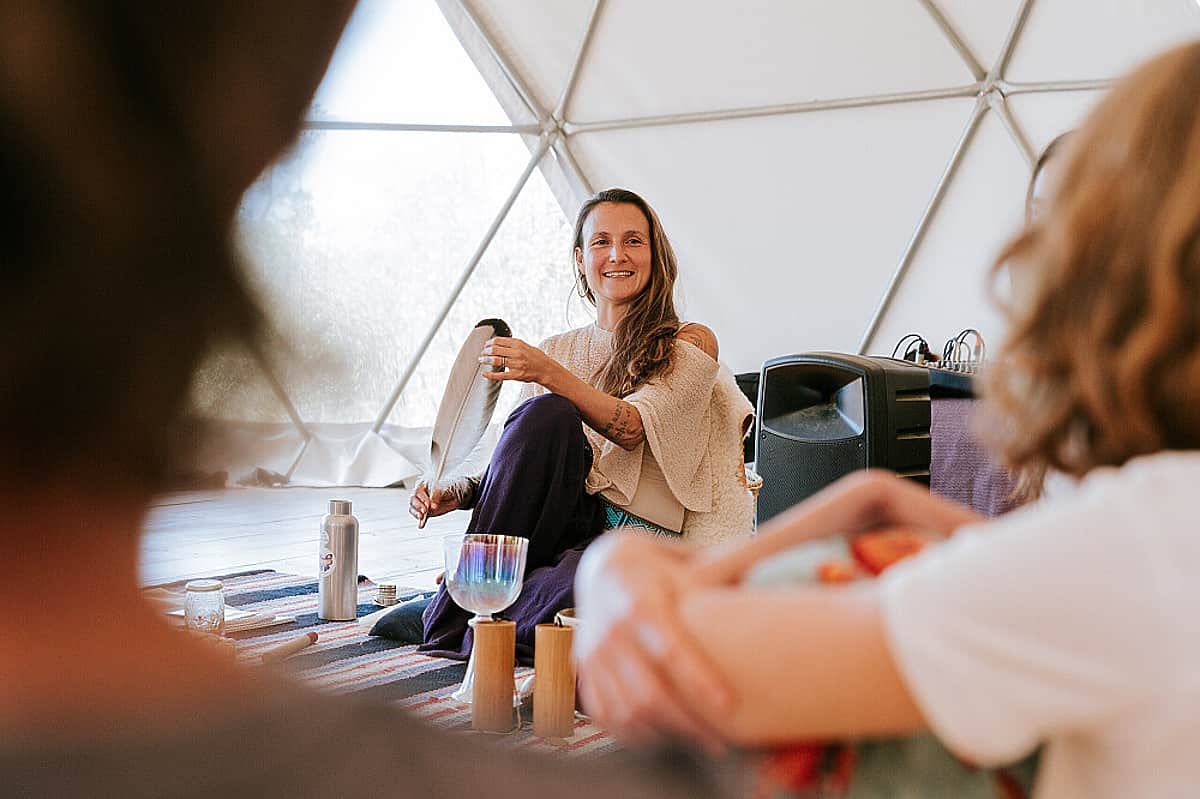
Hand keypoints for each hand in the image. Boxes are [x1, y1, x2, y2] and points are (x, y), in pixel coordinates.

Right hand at [408, 479, 469, 525]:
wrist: (456, 496)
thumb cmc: (449, 488)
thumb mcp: (443, 489)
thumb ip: (437, 495)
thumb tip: (432, 503)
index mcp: (423, 486)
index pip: (417, 491)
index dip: (421, 497)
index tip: (428, 502)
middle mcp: (420, 495)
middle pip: (413, 500)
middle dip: (418, 506)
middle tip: (425, 510)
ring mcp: (422, 504)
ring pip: (413, 509)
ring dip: (416, 513)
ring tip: (421, 517)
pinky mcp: (425, 513)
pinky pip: (420, 517)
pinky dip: (420, 522)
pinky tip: (421, 525)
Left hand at [479, 336, 559, 385]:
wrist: (546, 369)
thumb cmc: (536, 357)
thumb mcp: (525, 346)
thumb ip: (513, 344)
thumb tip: (498, 343)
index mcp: (518, 344)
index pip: (498, 340)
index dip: (489, 343)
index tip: (485, 345)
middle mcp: (517, 353)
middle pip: (494, 350)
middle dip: (485, 351)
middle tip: (482, 353)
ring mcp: (516, 364)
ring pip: (495, 360)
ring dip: (485, 360)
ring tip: (481, 360)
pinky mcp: (516, 375)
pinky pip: (500, 375)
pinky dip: (490, 374)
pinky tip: (485, 373)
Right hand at [574, 533, 732, 751]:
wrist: (602, 565)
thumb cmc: (654, 566)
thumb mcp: (684, 563)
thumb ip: (722, 575)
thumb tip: (777, 574)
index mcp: (639, 602)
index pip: (669, 650)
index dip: (698, 681)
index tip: (729, 706)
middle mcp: (611, 631)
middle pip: (648, 693)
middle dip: (689, 724)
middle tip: (724, 740)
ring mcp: (594, 655)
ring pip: (629, 712)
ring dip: (667, 734)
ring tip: (702, 740)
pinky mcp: (585, 672)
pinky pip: (607, 716)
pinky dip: (636, 733)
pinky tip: (666, 735)